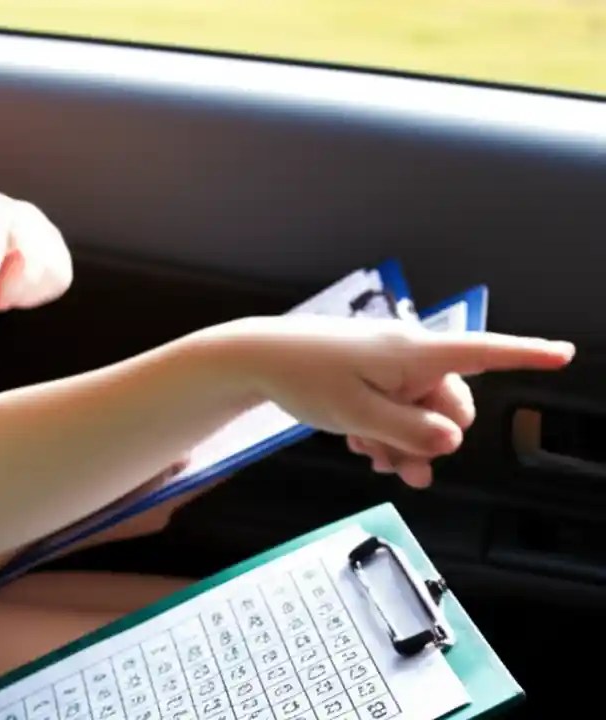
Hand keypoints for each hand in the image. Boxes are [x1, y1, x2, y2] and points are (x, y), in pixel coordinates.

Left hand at [214, 315, 574, 486]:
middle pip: (451, 407)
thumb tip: (454, 441)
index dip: (527, 354)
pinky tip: (359, 443)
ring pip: (421, 416)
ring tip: (368, 453)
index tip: (565, 354)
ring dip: (403, 442)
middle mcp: (411, 355)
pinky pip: (396, 410)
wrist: (257, 359)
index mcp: (416, 354)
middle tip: (393, 462)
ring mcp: (390, 366)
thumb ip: (410, 432)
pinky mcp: (371, 376)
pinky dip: (384, 431)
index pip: (484, 351)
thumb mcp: (359, 415)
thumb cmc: (306, 377)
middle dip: (431, 440)